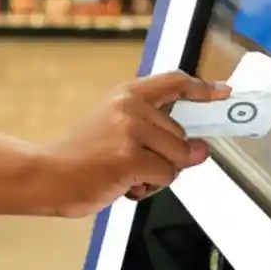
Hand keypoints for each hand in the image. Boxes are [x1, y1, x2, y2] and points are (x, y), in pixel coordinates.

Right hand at [41, 71, 230, 217]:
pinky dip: (150, 187)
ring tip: (126, 174)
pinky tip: (125, 185)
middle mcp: (130, 106)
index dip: (203, 88)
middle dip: (167, 156)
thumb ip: (158, 134)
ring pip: (178, 157)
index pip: (174, 82)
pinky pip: (166, 176)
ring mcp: (130, 131)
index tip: (223, 92)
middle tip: (133, 163)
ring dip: (158, 174)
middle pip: (182, 133)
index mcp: (126, 94)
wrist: (47, 175)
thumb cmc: (81, 157)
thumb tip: (200, 150)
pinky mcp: (129, 157)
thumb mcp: (116, 130)